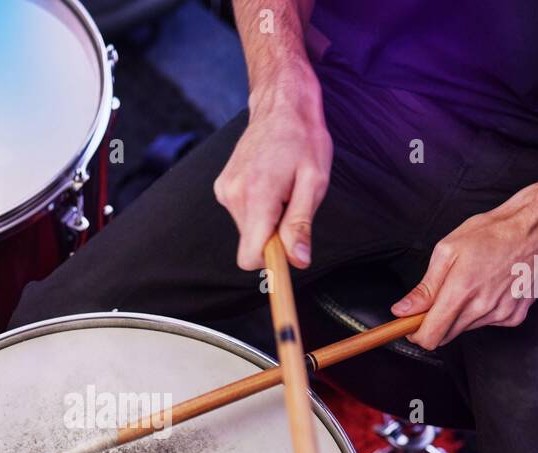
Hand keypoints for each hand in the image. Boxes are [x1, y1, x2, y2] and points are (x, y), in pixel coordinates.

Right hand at [213, 67, 332, 270]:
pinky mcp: (222, 186)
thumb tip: (298, 261)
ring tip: (282, 186)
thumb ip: (301, 224)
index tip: (288, 254)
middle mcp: (234, 196)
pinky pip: (242, 214)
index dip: (272, 262)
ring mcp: (225, 190)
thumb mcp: (315, 181)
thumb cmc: (303, 138)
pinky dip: (258, 206)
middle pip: (252, 244)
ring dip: (268, 218)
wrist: (280, 104)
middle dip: (274, 234)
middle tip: (292, 202)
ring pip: (248, 229)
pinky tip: (270, 181)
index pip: (251, 257)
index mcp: (258, 196)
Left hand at [390, 185, 537, 348]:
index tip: (412, 323)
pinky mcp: (515, 316)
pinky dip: (481, 313)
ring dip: (460, 315)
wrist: (534, 229)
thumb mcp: (447, 251)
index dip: (416, 334)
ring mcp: (501, 314)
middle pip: (446, 336)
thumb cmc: (490, 233)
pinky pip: (487, 324)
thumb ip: (424, 288)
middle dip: (436, 322)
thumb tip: (402, 310)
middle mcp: (482, 308)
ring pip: (465, 329)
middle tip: (441, 297)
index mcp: (461, 291)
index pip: (430, 337)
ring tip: (471, 285)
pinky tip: (489, 289)